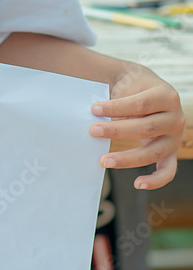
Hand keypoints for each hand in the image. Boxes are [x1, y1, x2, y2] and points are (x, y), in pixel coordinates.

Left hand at [89, 63, 184, 188]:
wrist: (149, 89)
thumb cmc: (134, 87)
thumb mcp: (129, 85)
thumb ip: (116, 99)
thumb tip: (94, 117)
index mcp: (167, 96)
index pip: (140, 104)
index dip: (116, 108)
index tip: (94, 109)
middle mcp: (176, 118)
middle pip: (146, 128)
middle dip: (117, 131)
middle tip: (93, 131)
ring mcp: (175, 138)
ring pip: (153, 152)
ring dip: (127, 159)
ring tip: (104, 160)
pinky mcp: (172, 152)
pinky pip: (168, 171)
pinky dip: (155, 180)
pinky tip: (138, 183)